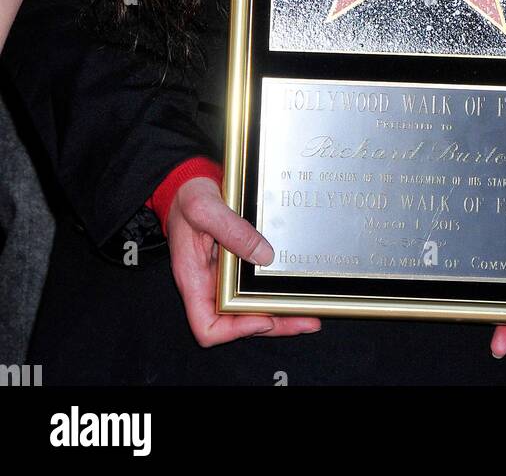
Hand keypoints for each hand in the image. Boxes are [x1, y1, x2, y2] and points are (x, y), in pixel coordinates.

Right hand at [166, 176, 321, 346]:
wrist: (189, 184)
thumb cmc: (187, 196)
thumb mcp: (204, 207)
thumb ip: (232, 230)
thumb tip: (265, 256)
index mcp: (194, 279)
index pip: (207, 328)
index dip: (235, 330)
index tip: (262, 317)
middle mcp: (208, 286)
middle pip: (238, 323)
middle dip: (273, 325)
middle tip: (306, 321)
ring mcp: (223, 278)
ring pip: (250, 309)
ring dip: (279, 314)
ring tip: (309, 316)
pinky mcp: (236, 266)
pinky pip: (254, 288)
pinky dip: (274, 293)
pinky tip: (293, 290)